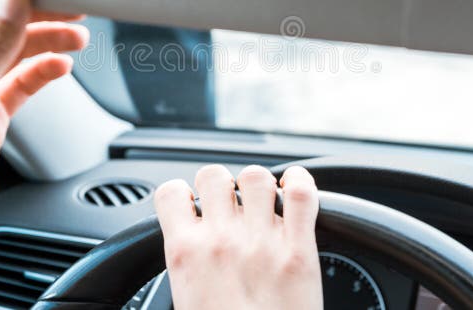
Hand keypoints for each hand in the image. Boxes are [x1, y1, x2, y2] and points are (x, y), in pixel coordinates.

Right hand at [155, 165, 322, 309]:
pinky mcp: (300, 249)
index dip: (182, 196)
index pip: (170, 192)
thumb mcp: (185, 300)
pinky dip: (301, 182)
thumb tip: (189, 241)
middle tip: (228, 207)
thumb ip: (187, 263)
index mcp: (186, 253)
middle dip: (219, 186)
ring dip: (256, 186)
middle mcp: (221, 239)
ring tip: (261, 204)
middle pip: (213, 175)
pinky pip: (302, 193)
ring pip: (254, 176)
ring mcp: (262, 240)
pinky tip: (294, 192)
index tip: (192, 206)